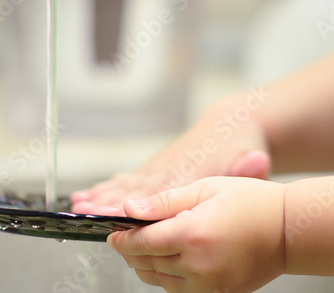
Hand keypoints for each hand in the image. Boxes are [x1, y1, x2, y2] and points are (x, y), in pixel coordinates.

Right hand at [72, 94, 271, 214]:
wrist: (233, 122)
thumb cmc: (243, 146)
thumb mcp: (252, 157)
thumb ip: (251, 166)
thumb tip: (258, 161)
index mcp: (194, 171)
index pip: (164, 192)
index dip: (142, 203)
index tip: (120, 212)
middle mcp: (172, 169)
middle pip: (138, 190)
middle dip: (111, 202)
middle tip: (85, 212)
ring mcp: (161, 167)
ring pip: (127, 185)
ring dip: (101, 195)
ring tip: (76, 206)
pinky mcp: (155, 168)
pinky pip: (127, 180)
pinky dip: (105, 188)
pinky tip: (83, 197)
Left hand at [109, 177, 285, 292]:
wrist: (289, 230)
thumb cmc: (251, 202)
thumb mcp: (206, 189)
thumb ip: (164, 201)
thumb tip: (128, 208)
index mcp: (192, 234)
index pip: (141, 243)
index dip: (122, 239)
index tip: (113, 234)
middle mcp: (198, 265)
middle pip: (146, 263)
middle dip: (132, 251)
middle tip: (129, 237)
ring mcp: (208, 285)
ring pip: (159, 281)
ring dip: (148, 265)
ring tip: (151, 247)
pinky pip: (179, 291)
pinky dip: (169, 277)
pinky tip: (173, 260)